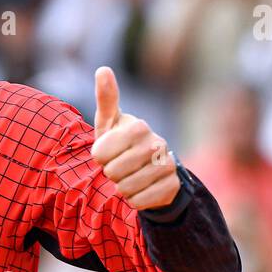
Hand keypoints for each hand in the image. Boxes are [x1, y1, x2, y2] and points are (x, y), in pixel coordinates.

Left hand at [90, 66, 180, 210]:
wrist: (150, 169)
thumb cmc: (122, 143)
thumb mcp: (110, 123)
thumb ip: (106, 99)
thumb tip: (102, 69)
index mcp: (138, 126)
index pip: (99, 155)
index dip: (99, 158)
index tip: (109, 152)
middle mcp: (157, 143)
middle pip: (112, 173)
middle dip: (110, 173)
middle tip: (120, 166)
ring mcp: (167, 164)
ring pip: (125, 189)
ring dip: (122, 187)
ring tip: (130, 176)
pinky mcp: (172, 186)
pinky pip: (139, 202)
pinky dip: (134, 200)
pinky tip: (141, 188)